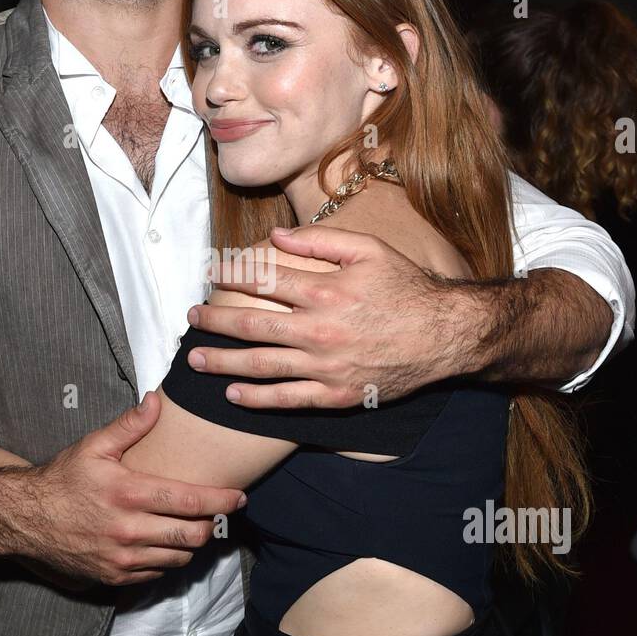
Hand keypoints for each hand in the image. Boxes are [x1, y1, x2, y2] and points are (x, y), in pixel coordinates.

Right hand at [0, 393, 247, 586]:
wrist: (23, 520)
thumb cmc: (61, 480)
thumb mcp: (93, 446)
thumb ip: (129, 426)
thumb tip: (156, 401)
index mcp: (129, 494)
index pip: (190, 501)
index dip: (221, 501)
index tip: (238, 498)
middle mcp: (128, 530)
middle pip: (192, 536)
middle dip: (210, 525)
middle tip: (214, 514)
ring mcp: (121, 559)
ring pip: (178, 558)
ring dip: (190, 544)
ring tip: (190, 527)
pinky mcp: (114, 578)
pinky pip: (156, 574)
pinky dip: (166, 560)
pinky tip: (162, 544)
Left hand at [186, 225, 471, 407]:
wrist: (446, 335)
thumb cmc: (407, 288)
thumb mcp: (369, 249)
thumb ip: (320, 240)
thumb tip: (276, 235)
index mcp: (325, 291)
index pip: (263, 281)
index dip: (230, 275)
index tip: (210, 274)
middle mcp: (319, 331)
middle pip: (252, 326)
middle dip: (214, 321)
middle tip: (190, 316)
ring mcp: (326, 367)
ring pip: (261, 366)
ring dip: (222, 362)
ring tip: (194, 358)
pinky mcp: (336, 395)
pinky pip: (287, 400)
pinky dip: (256, 399)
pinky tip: (232, 394)